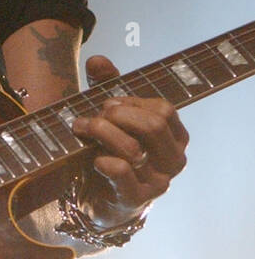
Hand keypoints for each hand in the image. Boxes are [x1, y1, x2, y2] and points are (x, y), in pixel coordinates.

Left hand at [71, 55, 189, 224]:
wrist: (99, 198)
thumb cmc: (110, 151)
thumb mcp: (112, 116)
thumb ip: (107, 85)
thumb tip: (97, 59)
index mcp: (175, 137)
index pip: (163, 110)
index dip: (132, 102)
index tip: (107, 103)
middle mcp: (174, 160)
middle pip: (153, 126)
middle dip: (117, 115)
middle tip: (93, 117)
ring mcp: (157, 182)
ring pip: (135, 149)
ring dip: (103, 133)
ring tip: (82, 130)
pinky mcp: (135, 199)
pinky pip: (123, 174)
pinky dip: (105, 161)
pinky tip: (94, 158)